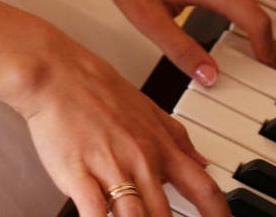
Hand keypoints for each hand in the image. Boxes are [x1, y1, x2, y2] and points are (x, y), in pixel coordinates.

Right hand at [10, 27, 231, 216]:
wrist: (55, 73)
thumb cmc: (95, 88)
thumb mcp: (146, 107)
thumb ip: (176, 137)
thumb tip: (203, 163)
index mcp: (159, 145)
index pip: (204, 189)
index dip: (220, 216)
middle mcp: (141, 159)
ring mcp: (111, 169)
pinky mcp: (79, 176)